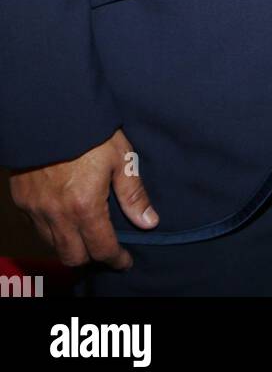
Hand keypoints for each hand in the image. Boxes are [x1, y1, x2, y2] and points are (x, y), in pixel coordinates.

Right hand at [8, 126, 158, 268]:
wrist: (50, 110)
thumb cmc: (90, 131)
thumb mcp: (120, 157)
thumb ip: (133, 193)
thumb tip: (149, 222)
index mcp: (85, 206)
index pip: (101, 248)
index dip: (116, 259)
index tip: (125, 261)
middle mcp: (57, 215)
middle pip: (73, 256)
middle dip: (92, 258)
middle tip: (105, 249)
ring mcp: (36, 209)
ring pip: (53, 245)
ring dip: (70, 246)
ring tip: (85, 234)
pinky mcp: (22, 200)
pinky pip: (36, 228)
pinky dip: (51, 231)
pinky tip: (63, 218)